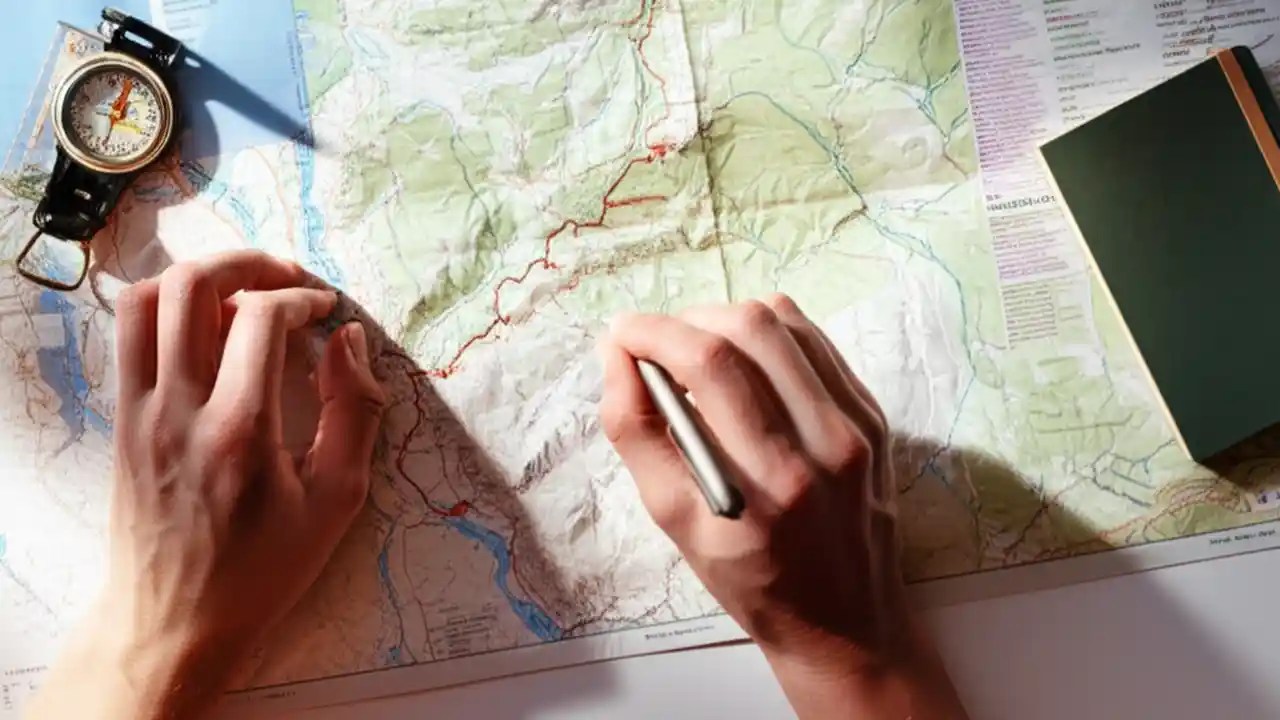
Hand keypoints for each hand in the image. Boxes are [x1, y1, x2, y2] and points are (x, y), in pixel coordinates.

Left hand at [26, 251, 386, 719]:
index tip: (327, 313)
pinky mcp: (119, 419)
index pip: (261, 317)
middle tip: (286, 278)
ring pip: (145, 299)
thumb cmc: (264, 568)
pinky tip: (209, 335)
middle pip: (190, 285)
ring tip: (243, 296)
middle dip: (246, 262)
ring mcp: (138, 411)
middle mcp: (178, 409)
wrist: (174, 622)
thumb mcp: (338, 500)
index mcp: (240, 431)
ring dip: (199, 279)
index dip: (303, 297)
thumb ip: (355, 411)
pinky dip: (168, 311)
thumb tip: (348, 340)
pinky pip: (130, 335)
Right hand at [600, 295, 967, 718]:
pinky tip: (744, 362)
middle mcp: (822, 444)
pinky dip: (768, 334)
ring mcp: (858, 425)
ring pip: (784, 322)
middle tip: (656, 348)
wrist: (845, 621)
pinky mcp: (873, 415)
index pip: (707, 364)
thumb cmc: (751, 581)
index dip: (653, 333)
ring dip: (725, 320)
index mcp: (766, 482)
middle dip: (685, 321)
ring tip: (697, 353)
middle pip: (748, 329)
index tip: (620, 335)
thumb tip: (616, 358)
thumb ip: (638, 435)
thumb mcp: (676, 524)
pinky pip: (815, 341)